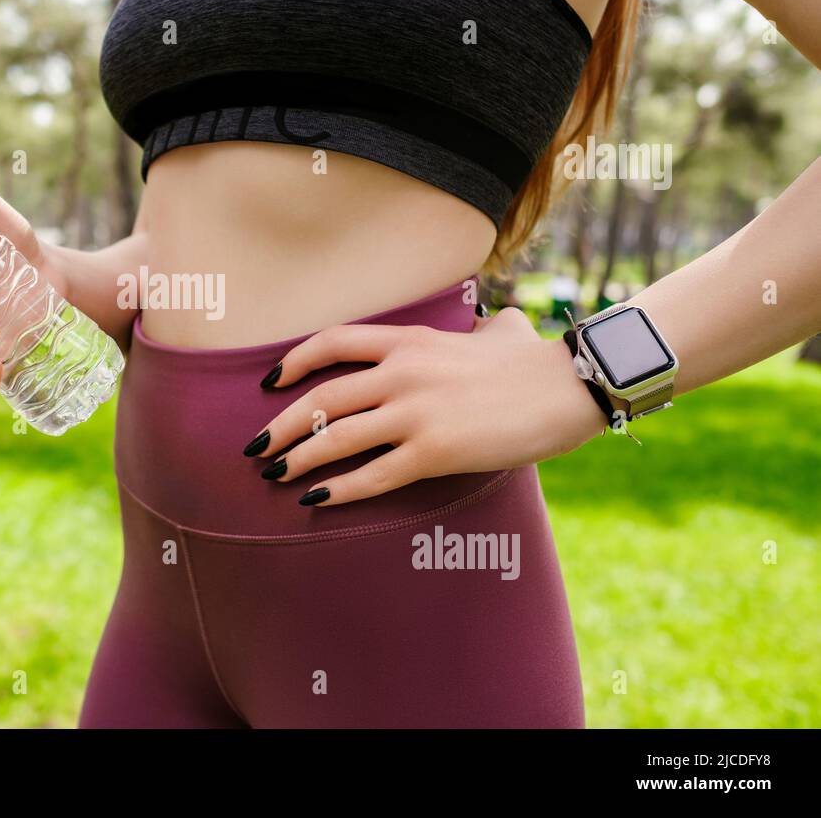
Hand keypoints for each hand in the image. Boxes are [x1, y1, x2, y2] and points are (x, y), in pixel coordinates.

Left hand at [246, 307, 610, 505]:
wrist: (568, 387)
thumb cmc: (532, 363)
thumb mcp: (495, 332)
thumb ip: (477, 329)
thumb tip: (490, 324)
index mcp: (409, 341)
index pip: (332, 343)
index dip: (293, 363)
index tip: (270, 383)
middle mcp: (402, 373)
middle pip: (319, 399)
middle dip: (279, 426)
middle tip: (257, 449)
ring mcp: (415, 413)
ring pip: (335, 439)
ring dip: (297, 460)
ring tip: (274, 477)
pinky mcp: (433, 452)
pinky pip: (372, 476)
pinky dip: (337, 490)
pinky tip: (315, 500)